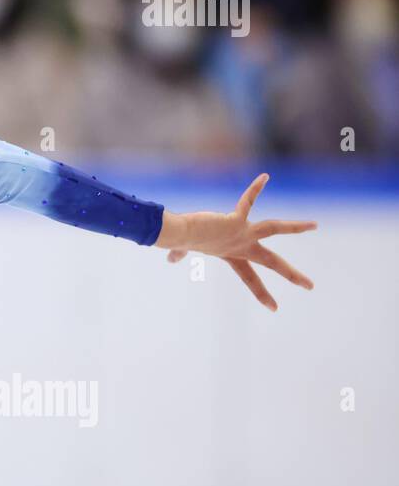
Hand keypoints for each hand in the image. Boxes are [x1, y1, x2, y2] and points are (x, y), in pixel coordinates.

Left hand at [154, 173, 315, 311]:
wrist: (175, 234)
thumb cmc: (180, 239)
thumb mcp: (184, 248)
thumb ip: (180, 252)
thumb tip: (171, 258)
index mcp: (232, 254)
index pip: (250, 277)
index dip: (262, 293)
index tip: (274, 308)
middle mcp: (240, 245)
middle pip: (271, 261)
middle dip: (291, 274)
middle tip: (311, 286)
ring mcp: (240, 233)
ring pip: (273, 229)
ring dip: (294, 227)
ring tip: (313, 225)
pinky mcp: (235, 220)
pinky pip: (248, 201)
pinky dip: (255, 189)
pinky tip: (264, 177)